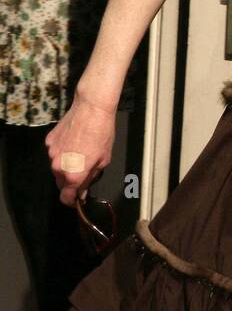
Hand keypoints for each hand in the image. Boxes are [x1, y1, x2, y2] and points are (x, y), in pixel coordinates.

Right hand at [45, 87, 116, 205]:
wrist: (91, 109)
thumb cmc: (101, 134)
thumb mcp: (103, 160)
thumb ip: (90, 179)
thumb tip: (82, 192)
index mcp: (73, 174)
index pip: (66, 198)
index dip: (72, 201)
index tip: (77, 199)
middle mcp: (58, 166)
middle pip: (61, 183)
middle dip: (71, 182)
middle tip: (84, 172)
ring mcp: (51, 153)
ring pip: (57, 168)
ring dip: (66, 167)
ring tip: (80, 153)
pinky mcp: (49, 141)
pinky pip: (54, 154)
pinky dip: (62, 153)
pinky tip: (73, 143)